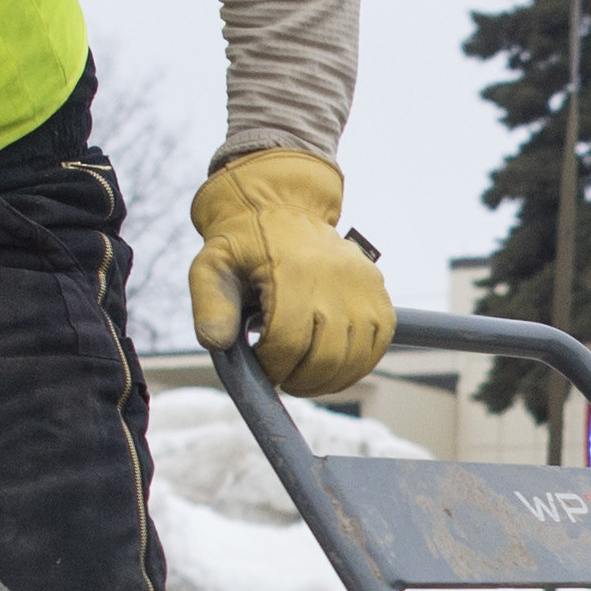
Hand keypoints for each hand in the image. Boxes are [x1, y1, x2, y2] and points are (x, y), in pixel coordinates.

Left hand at [188, 149, 394, 395]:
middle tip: (282, 376)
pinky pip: (379, 344)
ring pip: (353, 359)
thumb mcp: (212, 267)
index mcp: (292, 272)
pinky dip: (357, 365)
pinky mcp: (380, 293)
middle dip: (298, 379)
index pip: (288, 343)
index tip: (260, 366)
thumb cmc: (244, 246)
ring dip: (326, 380)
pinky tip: (332, 366)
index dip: (272, 368)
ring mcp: (364, 286)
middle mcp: (336, 278)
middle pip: (325, 357)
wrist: (282, 210)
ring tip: (303, 375)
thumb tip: (215, 342)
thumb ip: (210, 304)